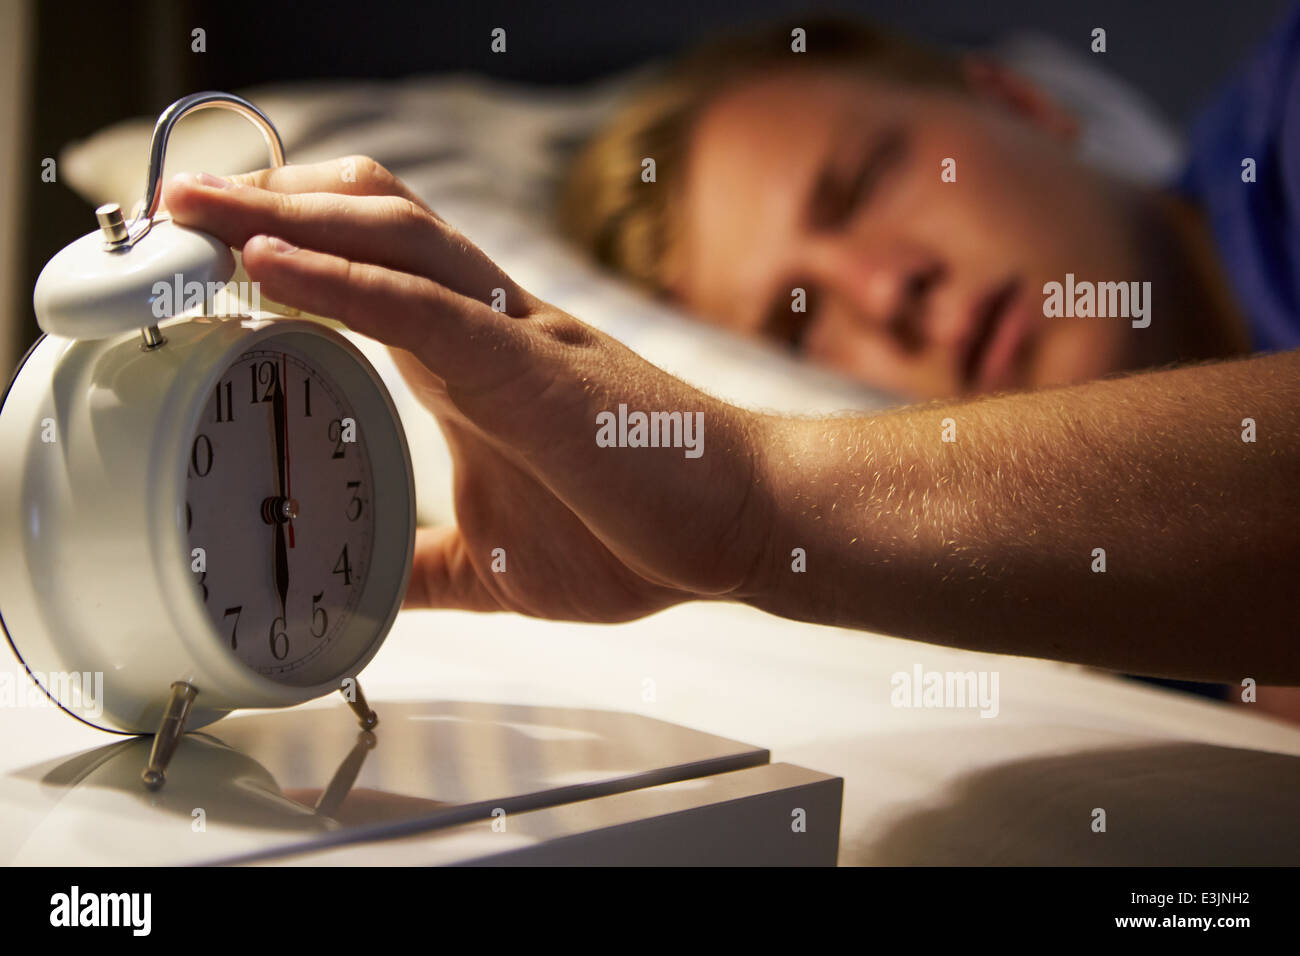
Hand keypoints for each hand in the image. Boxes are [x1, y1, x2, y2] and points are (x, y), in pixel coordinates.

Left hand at [164, 159, 770, 622]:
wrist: (745, 525)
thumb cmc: (642, 528)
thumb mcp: (497, 561)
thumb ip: (425, 562)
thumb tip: (360, 589)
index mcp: (474, 364)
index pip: (369, 271)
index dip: (287, 247)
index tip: (207, 256)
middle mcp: (490, 328)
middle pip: (368, 221)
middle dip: (267, 202)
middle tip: (178, 209)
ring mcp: (513, 338)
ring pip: (391, 236)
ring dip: (285, 213)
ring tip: (197, 209)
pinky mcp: (535, 370)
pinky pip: (427, 305)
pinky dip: (341, 278)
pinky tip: (267, 262)